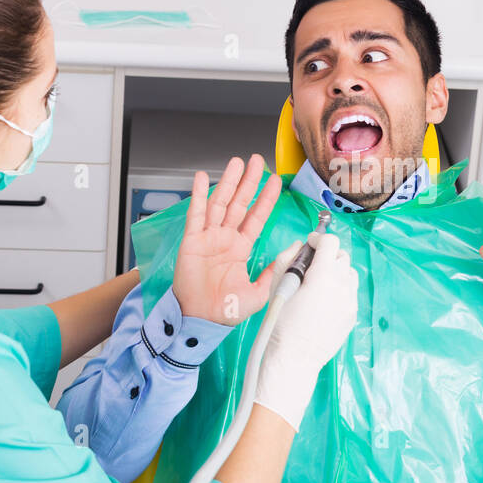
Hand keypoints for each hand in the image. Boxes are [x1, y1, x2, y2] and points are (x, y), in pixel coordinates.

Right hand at [173, 154, 283, 324]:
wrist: (201, 320)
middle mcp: (225, 239)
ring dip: (228, 182)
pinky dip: (199, 195)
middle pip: (239, 203)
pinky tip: (203, 178)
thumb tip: (291, 254)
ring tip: (237, 163)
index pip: (256, 217)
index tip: (275, 182)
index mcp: (241, 249)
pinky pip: (196, 214)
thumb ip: (274, 271)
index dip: (266, 199)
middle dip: (249, 182)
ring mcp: (208, 238)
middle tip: (257, 162)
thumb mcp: (260, 292)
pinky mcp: (192, 241)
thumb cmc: (226, 310)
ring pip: (220, 203)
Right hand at [256, 232, 358, 430]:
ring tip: (320, 282)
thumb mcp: (277, 284)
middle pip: (342, 256)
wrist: (294, 357)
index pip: (330, 242)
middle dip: (328, 255)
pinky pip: (350, 293)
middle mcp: (342, 285)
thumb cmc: (280, 321)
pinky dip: (340, 289)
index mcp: (323, 275)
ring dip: (337, 271)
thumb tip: (300, 246)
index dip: (318, 238)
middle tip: (312, 264)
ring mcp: (350, 302)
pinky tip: (324, 301)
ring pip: (350, 274)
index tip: (310, 244)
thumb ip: (288, 258)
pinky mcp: (352, 315)